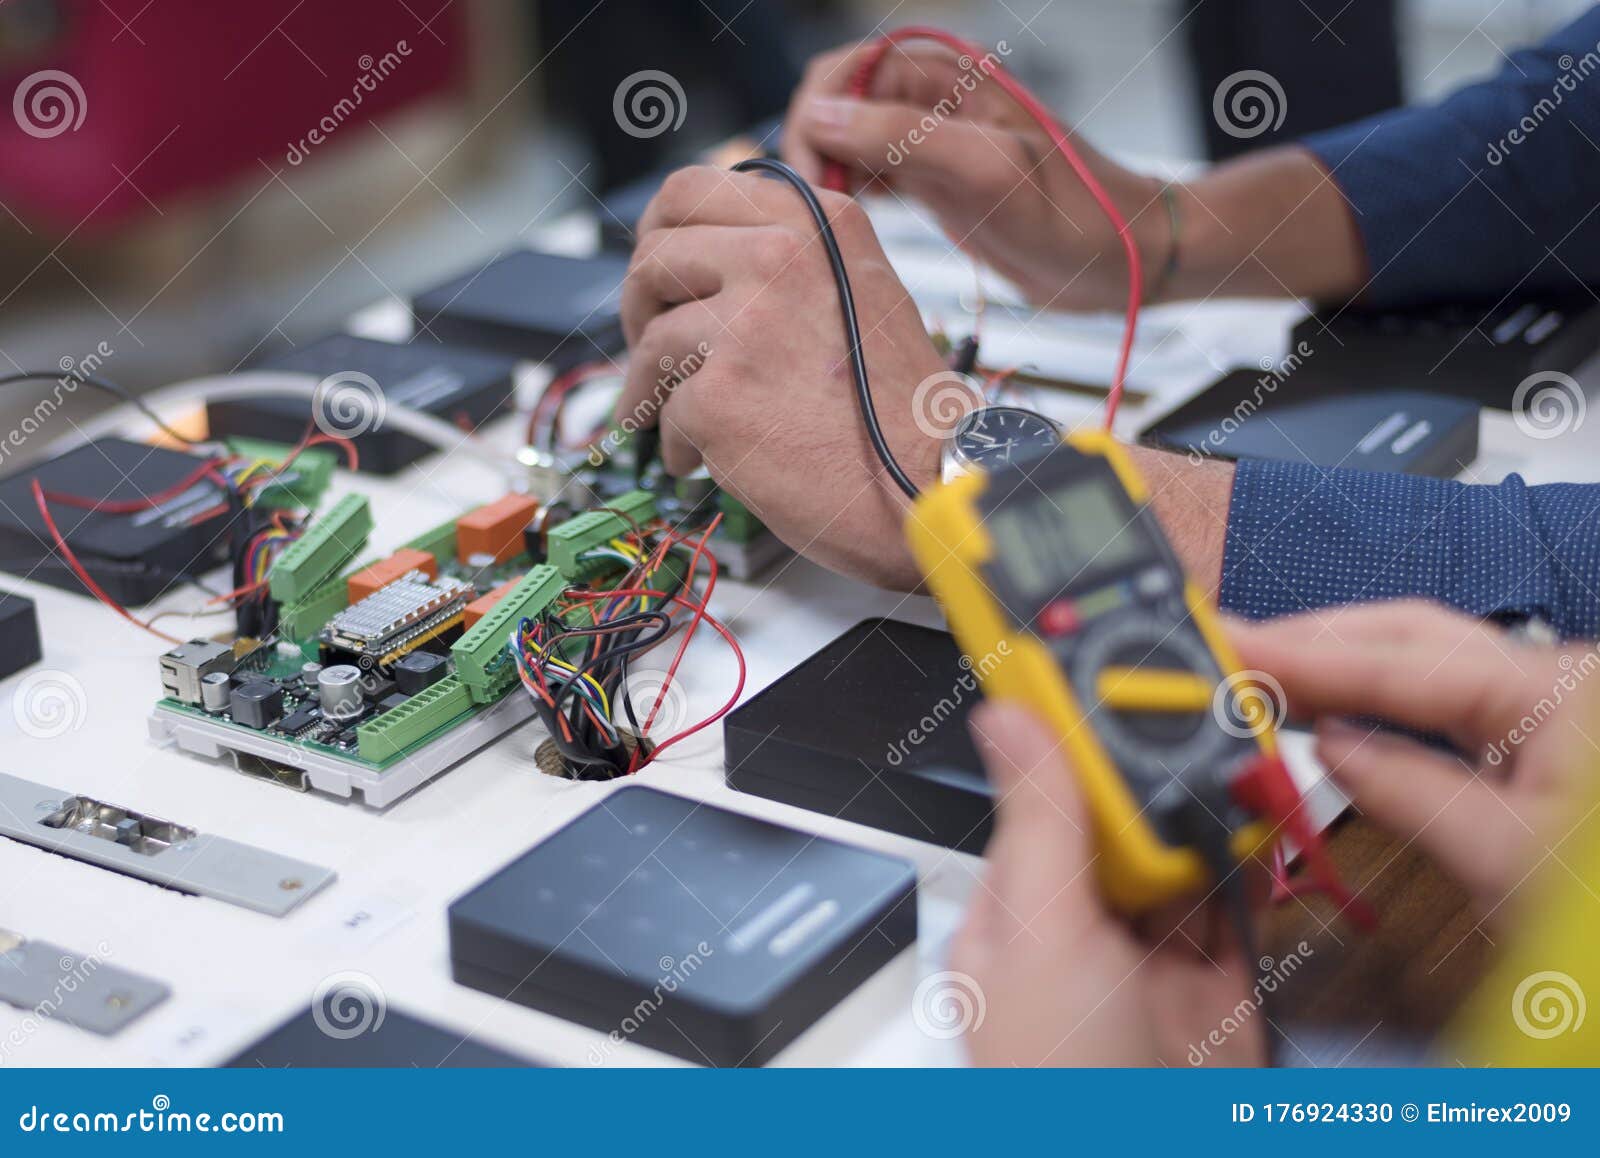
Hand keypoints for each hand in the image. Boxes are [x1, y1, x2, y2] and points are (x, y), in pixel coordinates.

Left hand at [619, 164, 948, 588]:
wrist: (932, 481)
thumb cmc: (900, 407)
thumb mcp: (862, 290)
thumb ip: (792, 260)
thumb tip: (704, 259)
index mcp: (817, 221)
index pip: (692, 189)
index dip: (658, 233)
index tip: (657, 273)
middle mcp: (781, 255)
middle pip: (655, 256)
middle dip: (638, 308)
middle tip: (649, 346)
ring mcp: (747, 322)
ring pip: (653, 338)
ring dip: (648, 387)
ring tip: (667, 418)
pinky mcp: (720, 392)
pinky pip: (665, 410)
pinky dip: (675, 442)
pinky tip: (699, 459)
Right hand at [780, 40, 1170, 308]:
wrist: (1123, 258)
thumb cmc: (1075, 214)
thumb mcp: (986, 170)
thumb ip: (901, 136)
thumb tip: (820, 118)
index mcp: (947, 77)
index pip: (844, 72)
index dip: (815, 117)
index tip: (812, 176)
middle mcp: (933, 102)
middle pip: (836, 105)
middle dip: (813, 150)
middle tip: (816, 208)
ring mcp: (933, 144)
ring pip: (847, 143)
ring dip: (828, 177)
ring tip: (828, 223)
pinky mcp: (936, 185)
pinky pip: (871, 177)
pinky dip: (851, 198)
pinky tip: (849, 226)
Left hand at [952, 700, 1265, 1066]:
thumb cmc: (1059, 1091)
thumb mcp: (1043, 938)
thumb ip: (1041, 824)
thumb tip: (1007, 719)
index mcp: (1013, 921)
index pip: (1040, 805)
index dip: (1072, 744)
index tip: (1102, 679)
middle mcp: (1077, 941)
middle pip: (1121, 830)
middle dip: (1157, 781)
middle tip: (1193, 713)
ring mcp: (1147, 969)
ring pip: (1183, 866)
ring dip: (1209, 818)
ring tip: (1234, 758)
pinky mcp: (1214, 999)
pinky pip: (1238, 916)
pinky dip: (1255, 871)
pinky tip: (1266, 828)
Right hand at [1232, 600, 1599, 921]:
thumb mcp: (1508, 865)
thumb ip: (1409, 792)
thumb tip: (1327, 748)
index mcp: (1558, 691)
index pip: (1397, 661)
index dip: (1302, 653)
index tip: (1226, 642)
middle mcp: (1557, 680)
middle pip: (1409, 635)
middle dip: (1316, 639)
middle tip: (1227, 645)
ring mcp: (1554, 707)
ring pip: (1426, 661)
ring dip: (1342, 665)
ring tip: (1264, 669)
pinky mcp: (1546, 741)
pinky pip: (1444, 701)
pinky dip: (1379, 700)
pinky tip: (1335, 709)